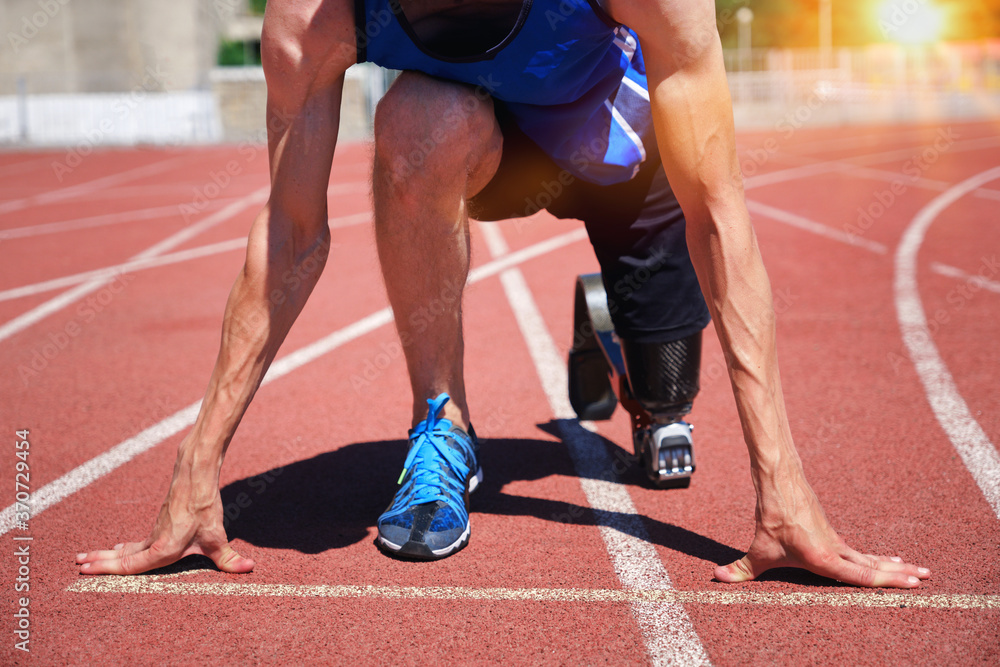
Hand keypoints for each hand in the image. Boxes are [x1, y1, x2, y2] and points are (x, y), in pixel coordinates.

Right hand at [76, 476, 253, 575]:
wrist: (196, 474)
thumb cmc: (204, 506)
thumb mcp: (217, 536)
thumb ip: (230, 558)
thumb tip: (249, 568)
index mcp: (162, 549)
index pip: (130, 566)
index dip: (108, 569)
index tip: (86, 570)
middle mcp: (154, 540)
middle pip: (122, 556)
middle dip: (100, 561)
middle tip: (77, 564)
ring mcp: (156, 530)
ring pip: (128, 547)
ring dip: (108, 554)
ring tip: (87, 557)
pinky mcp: (162, 521)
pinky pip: (138, 539)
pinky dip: (124, 546)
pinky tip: (121, 546)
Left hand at [715, 477, 929, 587]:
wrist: (779, 480)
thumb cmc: (772, 516)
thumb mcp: (758, 548)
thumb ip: (741, 568)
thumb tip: (717, 578)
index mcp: (823, 558)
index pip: (860, 575)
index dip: (886, 581)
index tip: (910, 583)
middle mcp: (835, 549)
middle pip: (874, 565)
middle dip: (900, 573)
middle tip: (927, 577)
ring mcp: (835, 540)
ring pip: (869, 556)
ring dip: (893, 565)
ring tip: (918, 570)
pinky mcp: (831, 532)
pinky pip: (859, 550)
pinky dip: (875, 557)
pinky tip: (886, 559)